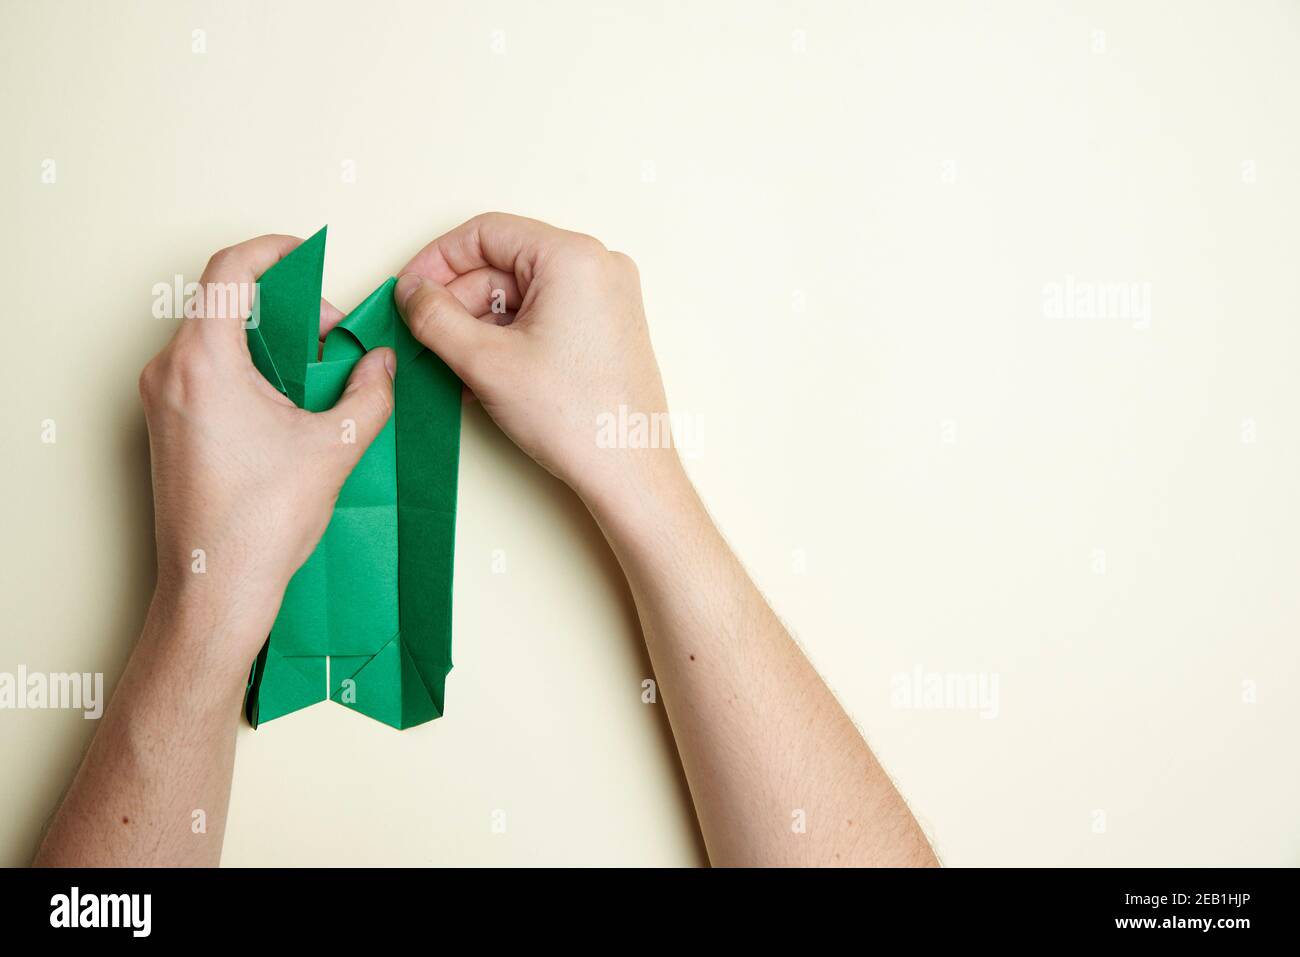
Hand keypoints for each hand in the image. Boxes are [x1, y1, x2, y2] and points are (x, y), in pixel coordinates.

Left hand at [138, 234, 394, 674]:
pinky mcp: (166, 425)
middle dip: (284, 306)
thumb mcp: (336, 447)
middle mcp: (169, 371)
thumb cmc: (259, 523)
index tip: (306, 257)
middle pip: (224, 301)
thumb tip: (381, 365)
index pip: (229, 270)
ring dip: (267, 340)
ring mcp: (161, 399)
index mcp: (203, 361)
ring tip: (314, 375)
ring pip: (214, 336)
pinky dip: (247, 367)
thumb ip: (370, 394)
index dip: (273, 251)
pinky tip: (286, 404)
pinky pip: (205, 369)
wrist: (215, 588)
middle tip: (328, 334)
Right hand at [395, 213, 681, 510]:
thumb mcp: (485, 361)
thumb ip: (435, 317)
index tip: (408, 291)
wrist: (627, 472)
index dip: (437, 261)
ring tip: (451, 367)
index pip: (486, 233)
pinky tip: (481, 375)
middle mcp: (597, 267)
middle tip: (423, 336)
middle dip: (457, 303)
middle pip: (502, 266)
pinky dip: (508, 340)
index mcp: (574, 257)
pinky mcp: (606, 330)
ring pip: (520, 296)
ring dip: (478, 328)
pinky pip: (543, 318)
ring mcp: (606, 299)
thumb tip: (411, 294)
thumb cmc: (576, 418)